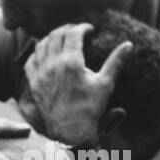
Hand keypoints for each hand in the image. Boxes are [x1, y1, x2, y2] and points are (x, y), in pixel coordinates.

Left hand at [24, 23, 132, 147]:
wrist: (70, 132)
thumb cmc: (90, 109)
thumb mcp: (105, 84)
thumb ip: (116, 62)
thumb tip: (129, 44)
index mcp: (71, 62)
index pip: (73, 33)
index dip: (82, 27)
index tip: (90, 29)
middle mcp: (53, 65)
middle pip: (56, 35)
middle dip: (67, 29)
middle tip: (77, 31)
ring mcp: (40, 74)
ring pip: (41, 45)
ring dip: (51, 38)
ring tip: (62, 39)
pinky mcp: (34, 83)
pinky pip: (30, 60)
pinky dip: (38, 52)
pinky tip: (45, 53)